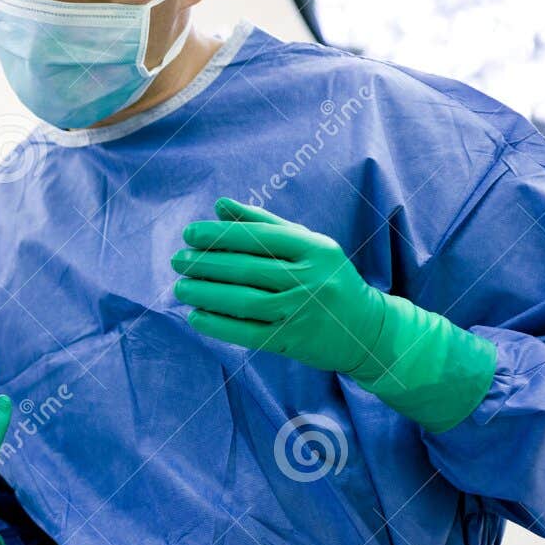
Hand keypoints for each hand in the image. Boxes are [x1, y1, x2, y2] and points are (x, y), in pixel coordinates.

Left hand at [171, 198, 495, 431]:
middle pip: (246, 268)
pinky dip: (217, 325)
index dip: (220, 234)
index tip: (189, 234)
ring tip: (181, 287)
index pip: (258, 237)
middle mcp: (309, 278)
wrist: (366, 328)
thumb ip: (263, 223)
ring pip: (243, 300)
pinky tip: (195, 316)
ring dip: (206, 293)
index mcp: (314, 248)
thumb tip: (221, 204)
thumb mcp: (306, 244)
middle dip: (206, 263)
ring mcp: (300, 311)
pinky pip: (246, 332)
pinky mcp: (291, 340)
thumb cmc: (327, 278)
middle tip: (178, 261)